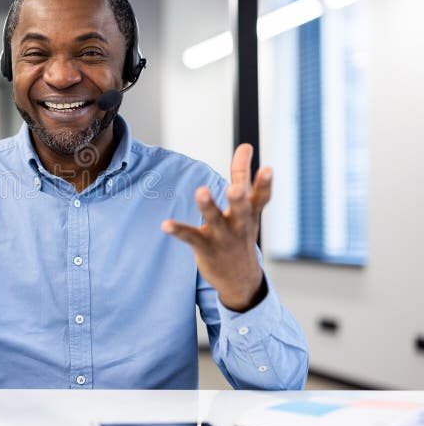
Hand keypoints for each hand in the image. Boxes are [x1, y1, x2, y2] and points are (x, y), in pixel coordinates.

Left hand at [161, 144, 270, 311]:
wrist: (241, 280)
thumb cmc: (241, 233)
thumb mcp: (248, 208)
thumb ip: (244, 176)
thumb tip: (245, 145)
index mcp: (251, 213)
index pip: (259, 194)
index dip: (261, 179)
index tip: (258, 158)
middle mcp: (240, 224)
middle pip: (241, 208)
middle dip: (238, 197)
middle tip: (234, 187)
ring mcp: (223, 238)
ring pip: (215, 220)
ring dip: (208, 206)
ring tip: (201, 191)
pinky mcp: (206, 248)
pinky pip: (191, 237)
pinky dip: (178, 230)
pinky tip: (165, 224)